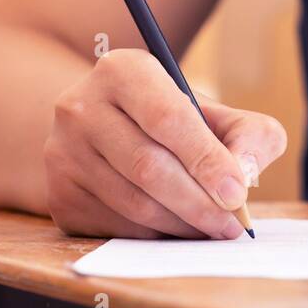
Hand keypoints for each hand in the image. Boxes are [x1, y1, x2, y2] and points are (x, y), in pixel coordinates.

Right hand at [44, 48, 286, 238]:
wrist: (103, 129)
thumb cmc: (172, 121)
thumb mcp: (214, 112)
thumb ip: (248, 134)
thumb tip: (245, 174)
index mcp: (122, 71)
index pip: (167, 117)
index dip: (206, 159)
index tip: (238, 194)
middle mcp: (80, 106)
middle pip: (148, 166)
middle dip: (199, 202)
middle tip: (232, 224)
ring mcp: (62, 153)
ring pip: (133, 203)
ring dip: (181, 224)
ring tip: (212, 228)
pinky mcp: (59, 195)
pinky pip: (116, 228)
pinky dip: (155, 236)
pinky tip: (176, 228)